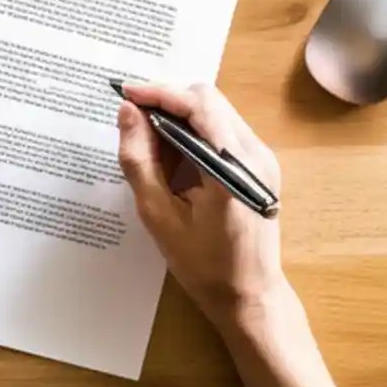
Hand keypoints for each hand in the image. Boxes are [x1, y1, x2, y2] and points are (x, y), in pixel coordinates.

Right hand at [116, 83, 285, 323]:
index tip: (125, 94)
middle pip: (208, 100)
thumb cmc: (202, 265)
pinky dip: (193, 130)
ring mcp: (262, 157)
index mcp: (233, 167)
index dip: (159, 92)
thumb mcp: (158, 215)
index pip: (198, 105)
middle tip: (131, 117)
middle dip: (167, 100)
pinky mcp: (259, 165)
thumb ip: (140, 160)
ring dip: (179, 114)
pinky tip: (171, 152)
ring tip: (147, 138)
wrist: (249, 294)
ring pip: (215, 111)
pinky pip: (222, 130)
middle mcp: (255, 153)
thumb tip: (128, 113)